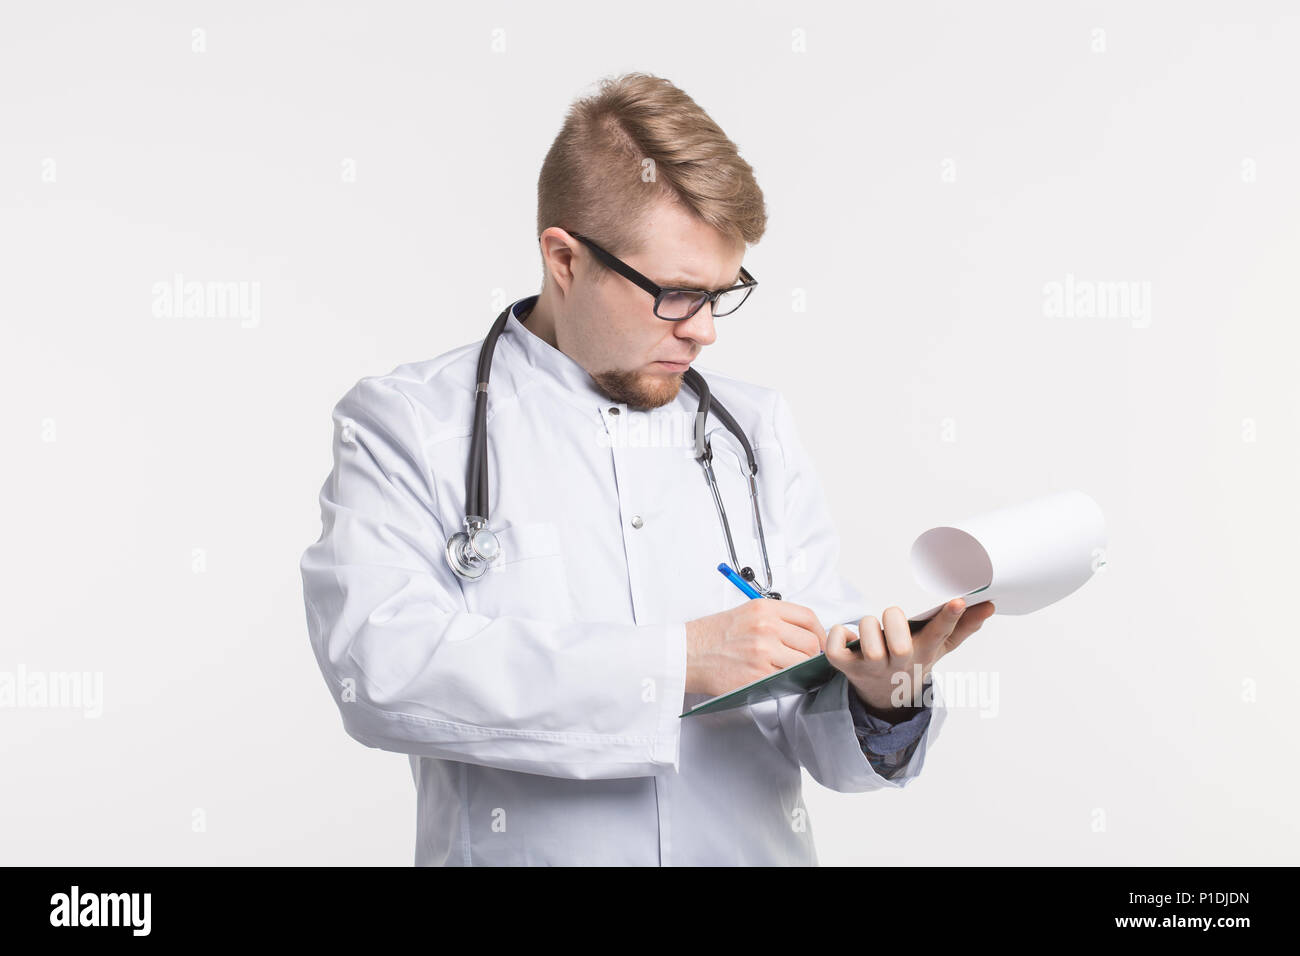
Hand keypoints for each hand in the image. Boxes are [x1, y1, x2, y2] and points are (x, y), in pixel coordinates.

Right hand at [685, 600, 827, 697]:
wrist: (687, 653)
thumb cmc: (713, 635)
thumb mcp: (745, 613)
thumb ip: (775, 620)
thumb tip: (803, 634)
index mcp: (764, 609)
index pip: (808, 618)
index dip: (820, 632)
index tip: (819, 642)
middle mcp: (766, 627)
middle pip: (811, 643)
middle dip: (813, 655)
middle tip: (805, 661)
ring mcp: (763, 652)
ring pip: (803, 664)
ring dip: (801, 670)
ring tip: (790, 671)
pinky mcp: (758, 675)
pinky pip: (786, 680)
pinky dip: (787, 682)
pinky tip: (778, 679)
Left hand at [825, 599, 995, 712]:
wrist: (884, 695)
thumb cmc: (912, 660)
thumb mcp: (938, 647)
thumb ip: (963, 627)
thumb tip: (989, 606)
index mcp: (923, 652)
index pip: (940, 635)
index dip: (949, 618)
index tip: (958, 600)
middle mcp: (898, 662)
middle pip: (900, 645)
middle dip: (894, 622)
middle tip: (893, 618)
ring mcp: (872, 667)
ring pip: (869, 645)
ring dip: (867, 627)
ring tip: (870, 630)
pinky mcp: (846, 667)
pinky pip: (836, 650)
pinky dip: (836, 636)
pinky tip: (845, 635)